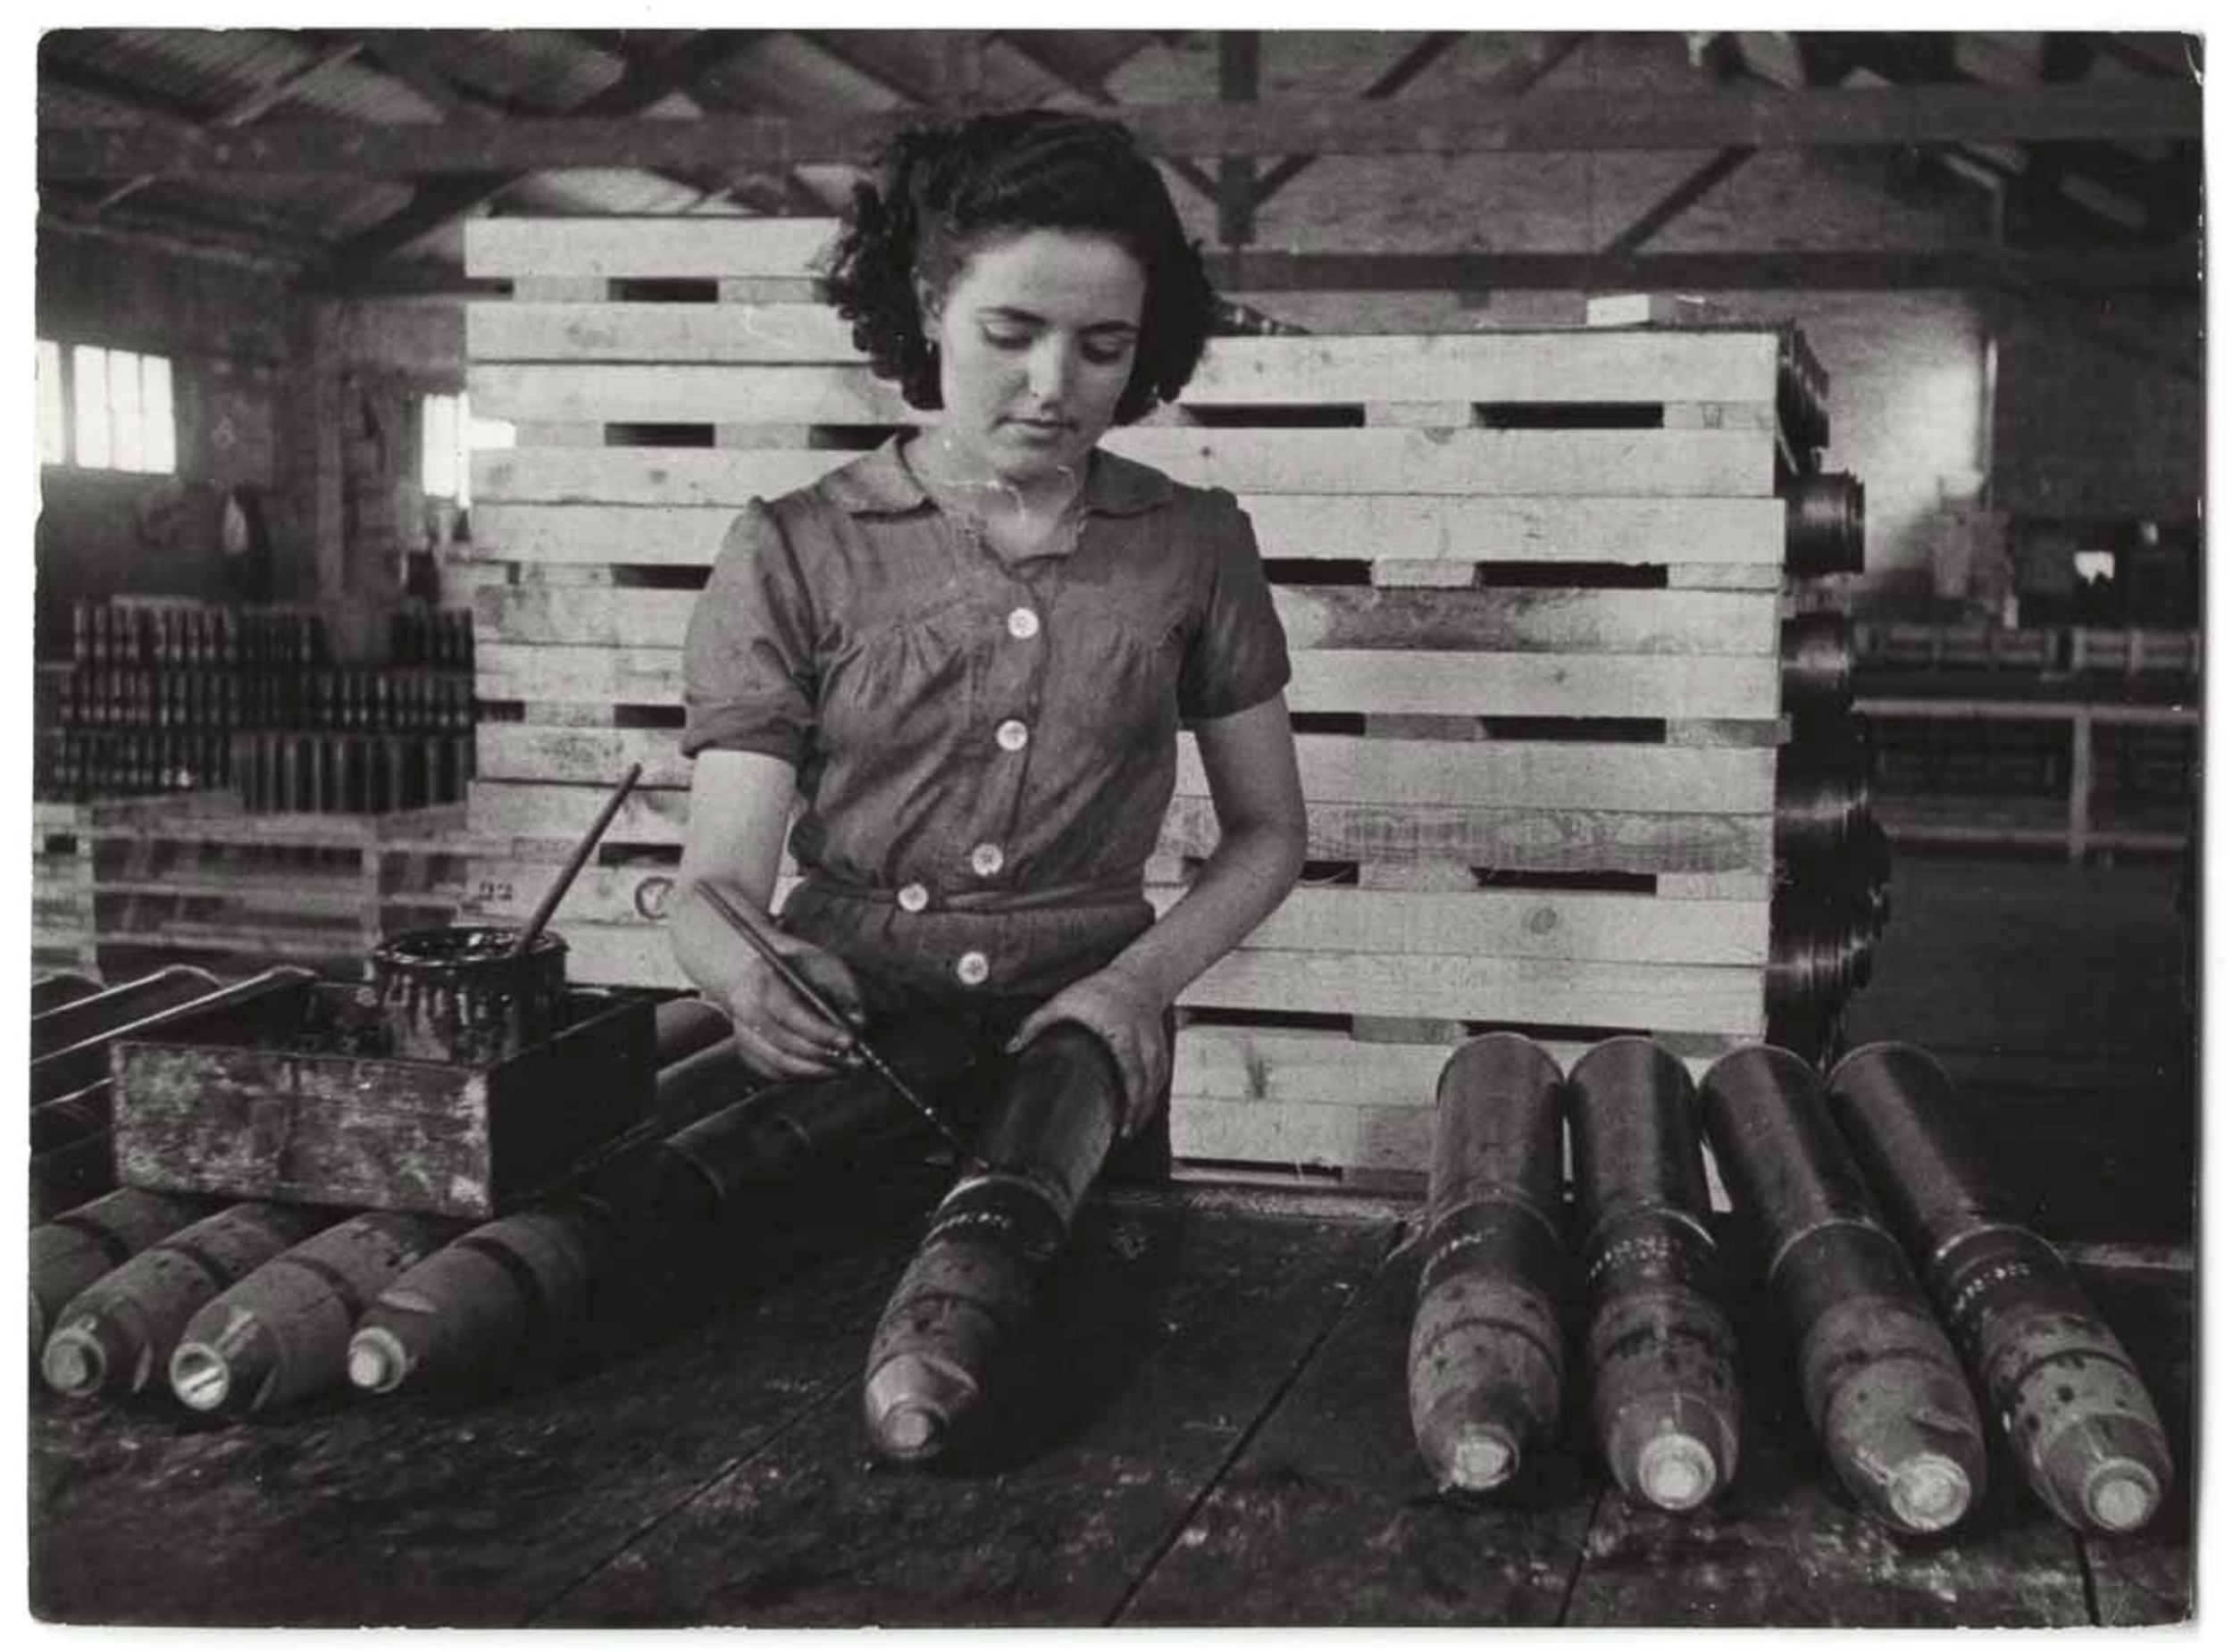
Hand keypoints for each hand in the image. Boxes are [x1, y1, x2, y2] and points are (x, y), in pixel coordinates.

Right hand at [715, 929, 867, 1082]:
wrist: (760, 971)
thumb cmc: (799, 967)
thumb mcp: (825, 964)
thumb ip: (844, 991)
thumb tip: (857, 1024)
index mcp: (761, 978)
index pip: (788, 1011)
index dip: (819, 1031)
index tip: (849, 1041)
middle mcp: (744, 1008)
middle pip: (783, 1042)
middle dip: (823, 1055)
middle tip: (855, 1061)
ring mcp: (743, 1033)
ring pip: (779, 1063)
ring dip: (817, 1070)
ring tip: (848, 1068)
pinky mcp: (748, 1053)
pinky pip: (776, 1072)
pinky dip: (804, 1074)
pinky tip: (829, 1070)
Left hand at [1005, 965, 1171, 1139]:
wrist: (1138, 975)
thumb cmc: (1103, 988)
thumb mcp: (1064, 1002)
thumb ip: (1036, 1023)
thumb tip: (1012, 1047)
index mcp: (1120, 1034)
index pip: (1131, 1075)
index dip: (1130, 1103)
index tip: (1121, 1124)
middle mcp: (1143, 1043)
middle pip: (1148, 1087)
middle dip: (1138, 1114)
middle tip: (1123, 1135)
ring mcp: (1155, 1046)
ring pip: (1157, 1085)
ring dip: (1146, 1109)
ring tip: (1130, 1128)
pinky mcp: (1161, 1048)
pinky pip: (1161, 1077)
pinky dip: (1152, 1096)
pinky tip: (1141, 1109)